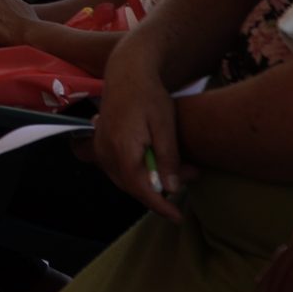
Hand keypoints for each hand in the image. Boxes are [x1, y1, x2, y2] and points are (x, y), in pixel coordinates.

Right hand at [93, 46, 190, 221]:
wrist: (127, 73)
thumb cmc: (149, 96)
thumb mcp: (165, 126)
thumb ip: (168, 159)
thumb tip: (170, 189)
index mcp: (122, 149)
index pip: (140, 189)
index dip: (159, 206)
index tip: (177, 217)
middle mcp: (106, 152)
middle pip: (133, 186)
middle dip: (161, 190)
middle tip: (191, 176)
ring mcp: (100, 148)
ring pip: (126, 179)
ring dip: (152, 179)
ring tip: (181, 167)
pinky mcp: (101, 144)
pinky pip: (119, 169)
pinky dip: (139, 171)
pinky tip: (158, 160)